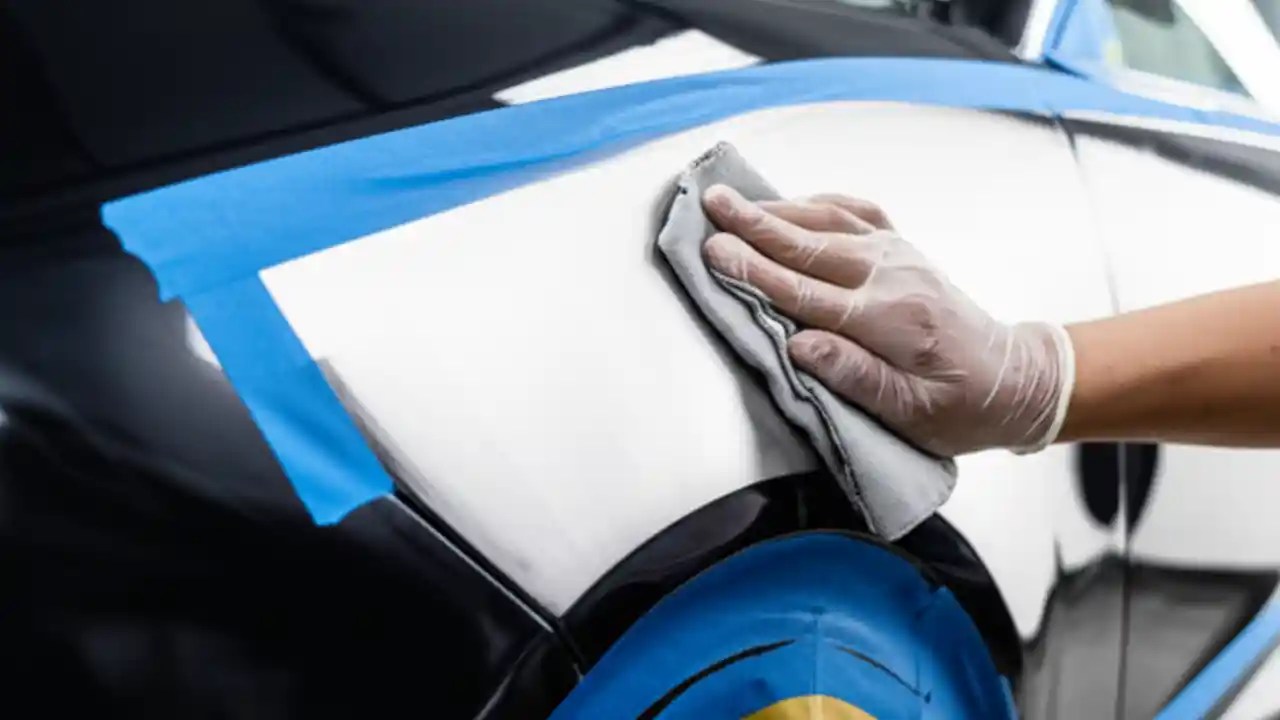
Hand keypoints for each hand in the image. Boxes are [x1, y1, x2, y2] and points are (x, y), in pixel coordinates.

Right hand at [700, 185, 1073, 455]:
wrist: (1015, 380)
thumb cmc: (960, 407)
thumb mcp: (911, 413)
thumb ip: (855, 376)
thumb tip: (799, 346)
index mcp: (889, 321)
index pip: (806, 292)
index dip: (755, 271)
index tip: (715, 251)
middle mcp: (892, 276)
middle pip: (810, 245)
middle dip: (755, 223)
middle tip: (712, 202)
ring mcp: (900, 256)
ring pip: (830, 221)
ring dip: (779, 208)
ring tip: (735, 198)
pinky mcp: (904, 250)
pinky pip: (857, 213)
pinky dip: (820, 202)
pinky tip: (794, 201)